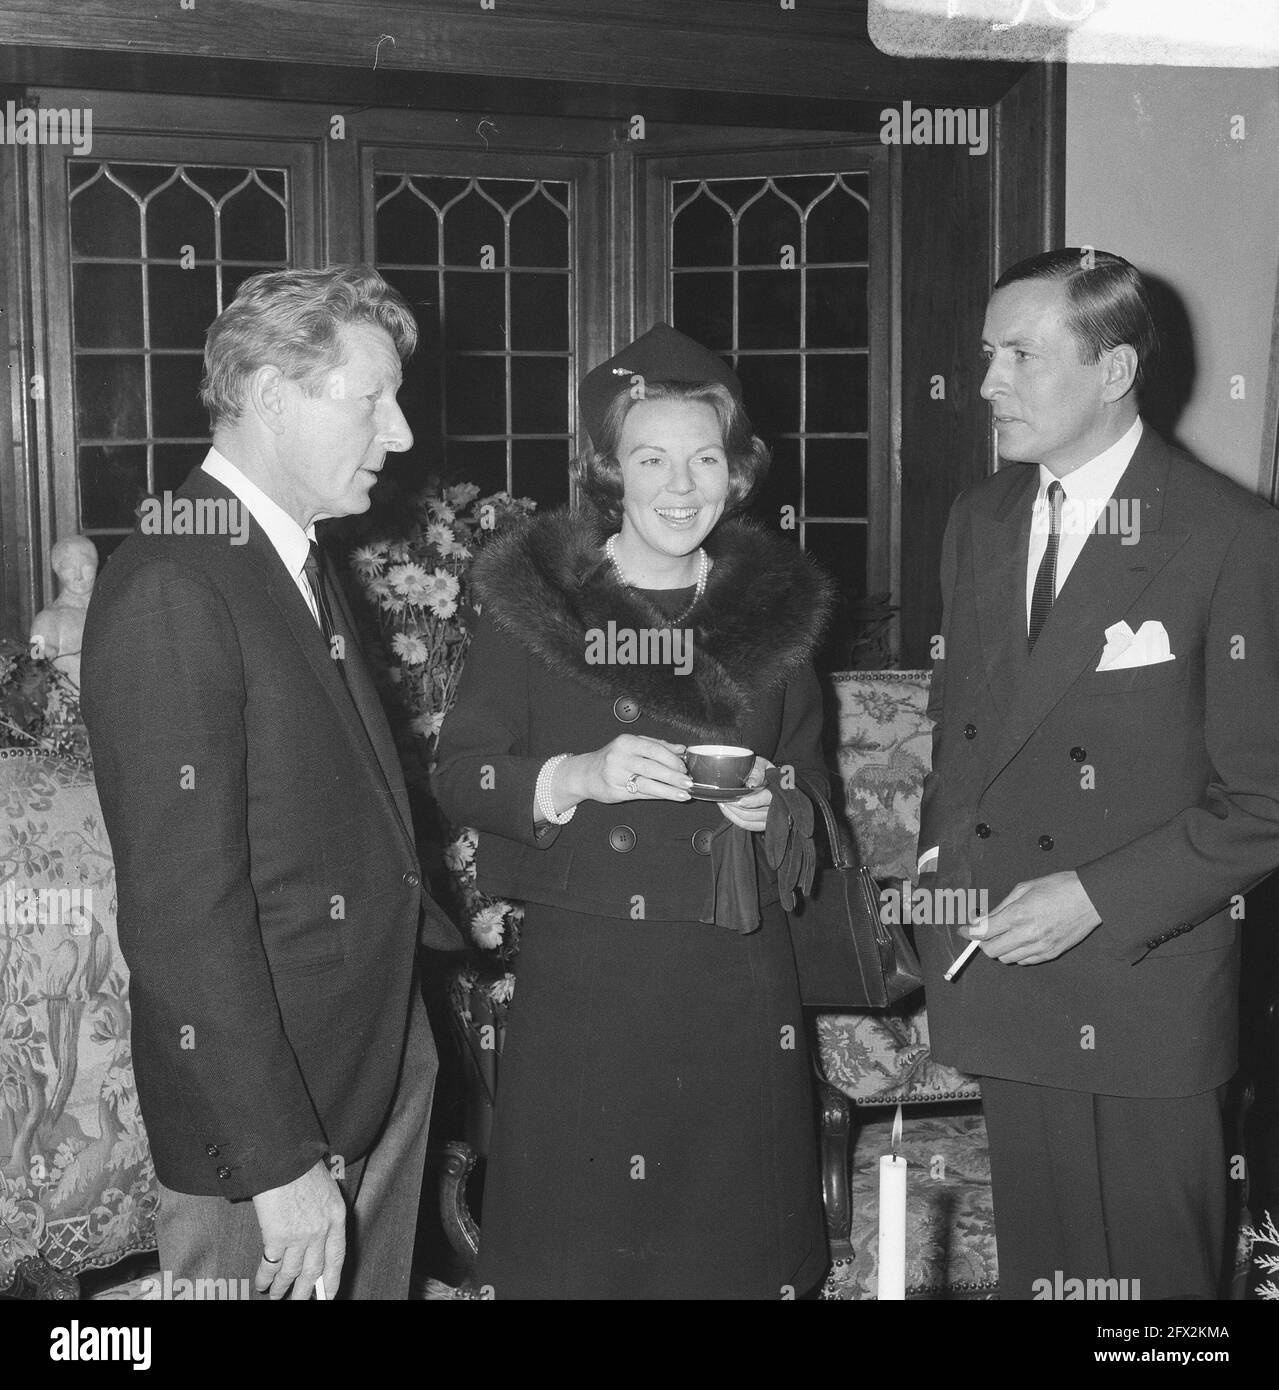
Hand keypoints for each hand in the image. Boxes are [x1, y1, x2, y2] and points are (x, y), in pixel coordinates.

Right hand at [252, 1159, 346, 1299]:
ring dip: (281, 1288)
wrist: (283, 1156)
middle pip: (314, 1271)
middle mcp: (321, 1230)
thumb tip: (317, 1235)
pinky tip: (262, 1283)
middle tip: (300, 1302)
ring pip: (291, 1274)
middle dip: (305, 1292)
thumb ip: (324, 1212)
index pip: (336, 1257)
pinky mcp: (277, 1237)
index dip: (331, 1279)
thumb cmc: (301, 1165)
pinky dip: (265, 1278)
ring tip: (276, 1296)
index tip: (328, 1295)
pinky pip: (271, 1266)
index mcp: (336, 1216)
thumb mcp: (325, 1187)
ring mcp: (300, 1236)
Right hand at [558, 735, 691, 806]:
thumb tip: (681, 749)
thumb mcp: (633, 746)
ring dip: (669, 790)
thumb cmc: (613, 758)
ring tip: (684, 794)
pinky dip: (659, 795)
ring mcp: (616, 775)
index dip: (672, 759)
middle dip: (674, 776)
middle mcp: (620, 757)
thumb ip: (657, 746)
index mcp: (626, 742)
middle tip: (689, 782)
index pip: (654, 749)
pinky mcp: (615, 791)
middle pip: (652, 767)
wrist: (585, 773)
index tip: (685, 767)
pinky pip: (641, 794)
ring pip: (648, 784)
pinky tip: (670, 796)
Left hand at [718, 756, 772, 831]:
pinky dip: (735, 819)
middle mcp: (778, 807)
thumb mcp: (761, 764)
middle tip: (724, 798)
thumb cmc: (763, 769)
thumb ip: (757, 772)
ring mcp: (771, 818)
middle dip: (735, 807)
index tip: (739, 800)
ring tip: (723, 803)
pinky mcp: (764, 824)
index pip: (766, 798)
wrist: (767, 776)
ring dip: (732, 813)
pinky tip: (728, 810)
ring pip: (749, 821)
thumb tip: (751, 784)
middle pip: (754, 813)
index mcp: (779, 790)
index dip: (752, 801)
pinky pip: (748, 826)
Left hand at [961, 870, 1101, 965]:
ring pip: (1007, 959)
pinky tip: (1021, 941)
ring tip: (1005, 935)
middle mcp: (1027, 934)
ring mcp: (1040, 946)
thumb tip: (984, 919)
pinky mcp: (1051, 953)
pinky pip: (1024, 961)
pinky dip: (1017, 954)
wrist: (1091, 898)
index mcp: (1018, 914)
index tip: (964, 930)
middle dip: (983, 942)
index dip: (969, 932)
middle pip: (991, 951)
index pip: (983, 932)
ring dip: (1000, 948)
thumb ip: (1002, 906)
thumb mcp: (1024, 888)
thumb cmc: (1059, 887)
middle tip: (985, 932)